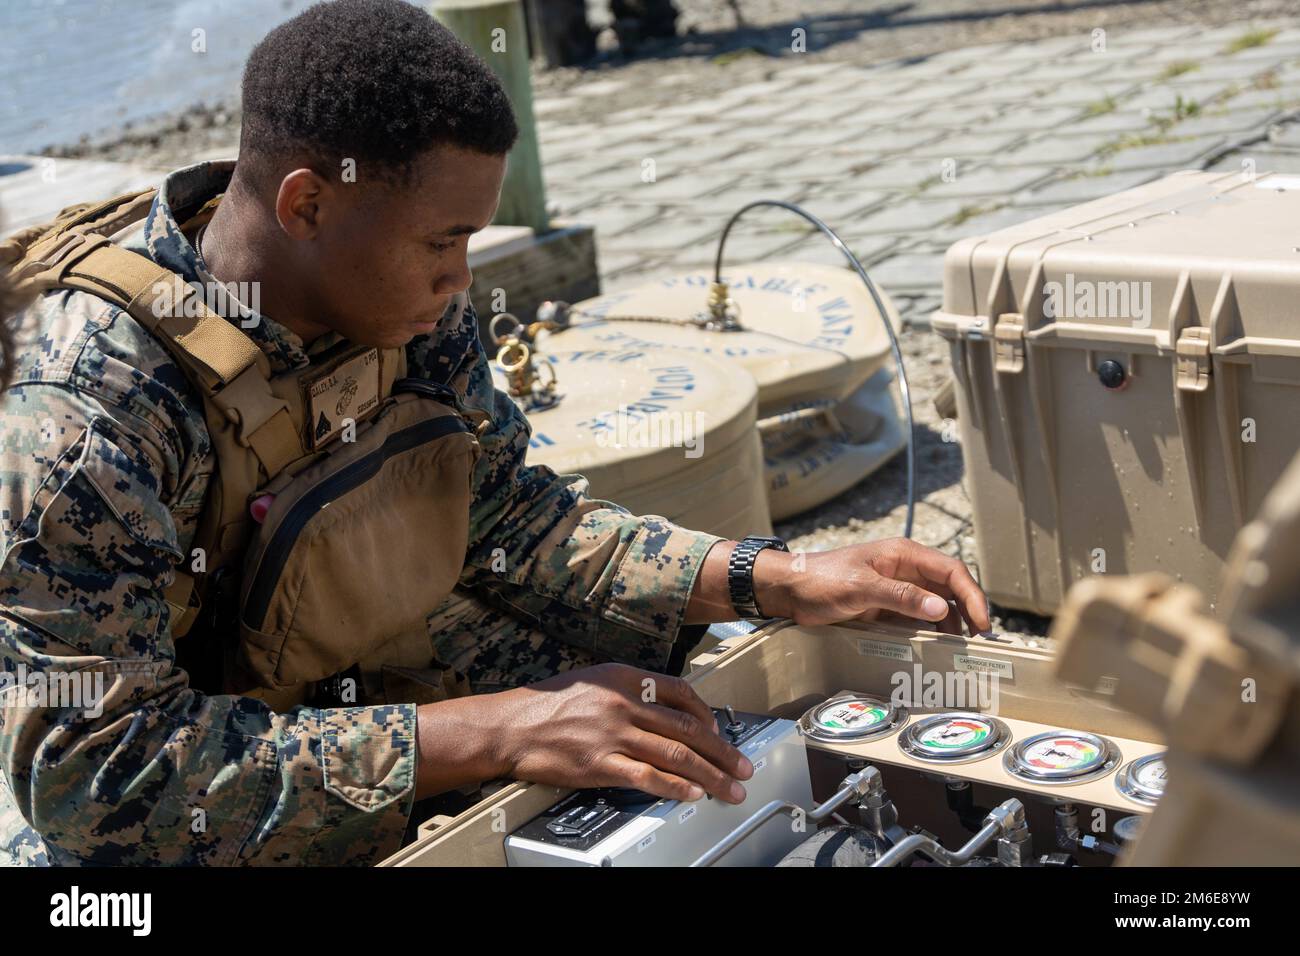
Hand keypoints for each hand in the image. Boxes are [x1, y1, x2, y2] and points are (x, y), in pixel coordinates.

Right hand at [489, 662, 753, 803]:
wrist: (510, 726)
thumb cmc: (547, 704)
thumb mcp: (592, 680)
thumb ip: (629, 690)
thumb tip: (664, 709)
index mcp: (624, 678)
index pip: (680, 692)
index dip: (708, 714)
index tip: (720, 732)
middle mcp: (623, 703)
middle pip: (687, 728)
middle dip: (722, 750)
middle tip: (743, 766)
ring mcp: (613, 734)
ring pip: (676, 754)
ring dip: (710, 774)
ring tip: (730, 787)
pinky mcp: (600, 764)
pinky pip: (648, 777)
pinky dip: (676, 787)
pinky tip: (693, 794)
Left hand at [756, 538, 990, 635]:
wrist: (790, 590)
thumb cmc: (821, 580)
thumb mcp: (861, 587)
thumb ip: (900, 596)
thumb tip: (940, 609)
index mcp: (904, 555)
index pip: (951, 571)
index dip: (972, 595)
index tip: (981, 622)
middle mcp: (905, 570)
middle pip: (949, 589)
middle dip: (967, 611)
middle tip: (977, 640)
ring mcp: (896, 589)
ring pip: (935, 606)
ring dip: (949, 624)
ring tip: (959, 648)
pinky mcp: (885, 607)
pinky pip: (915, 619)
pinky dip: (928, 632)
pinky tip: (933, 648)